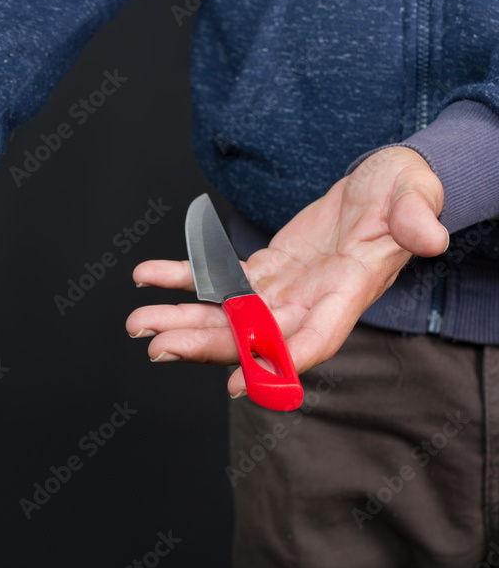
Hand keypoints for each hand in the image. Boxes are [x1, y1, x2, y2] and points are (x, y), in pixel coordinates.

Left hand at [126, 147, 448, 397]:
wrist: (385, 184)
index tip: (238, 383)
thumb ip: (416, 218)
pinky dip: (182, 277)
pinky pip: (219, 278)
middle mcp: (310, 301)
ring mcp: (284, 288)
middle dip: (204, 344)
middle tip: (159, 348)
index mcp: (348, 292)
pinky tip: (148, 277)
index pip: (312, 339)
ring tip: (138, 323)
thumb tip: (428, 236)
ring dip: (182, 319)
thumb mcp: (415, 195)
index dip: (275, 362)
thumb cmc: (403, 191)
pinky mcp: (266, 269)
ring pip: (226, 314)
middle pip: (252, 334)